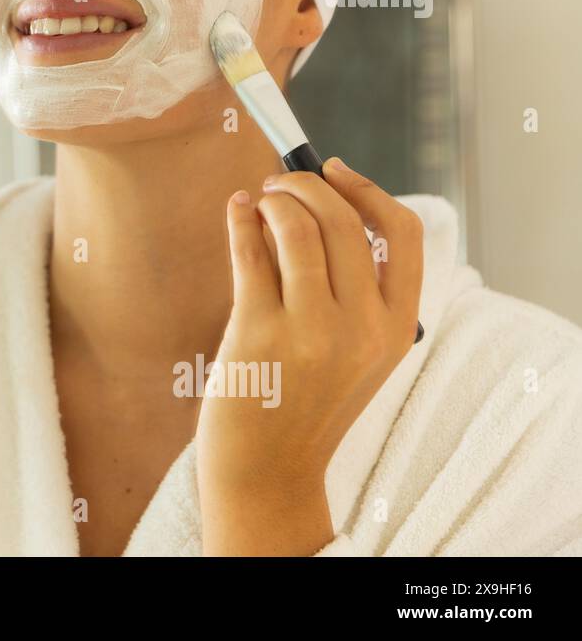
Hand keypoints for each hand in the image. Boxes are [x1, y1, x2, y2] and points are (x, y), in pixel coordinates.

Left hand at [196, 156, 423, 555]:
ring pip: (299, 228)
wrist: (268, 470)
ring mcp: (311, 329)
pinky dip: (242, 220)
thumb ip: (354, 293)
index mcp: (396, 327)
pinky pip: (252, 253)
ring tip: (258, 200)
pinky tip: (237, 210)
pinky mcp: (259, 330)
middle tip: (280, 183)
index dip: (368, 190)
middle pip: (345, 220)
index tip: (335, 170)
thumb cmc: (304, 402)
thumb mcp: (357, 354)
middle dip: (308, 185)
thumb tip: (318, 207)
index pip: (405, 233)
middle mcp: (362, 326)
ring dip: (275, 199)